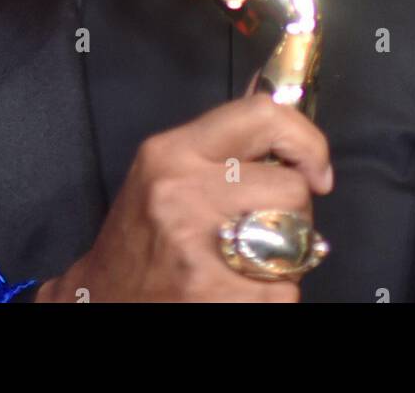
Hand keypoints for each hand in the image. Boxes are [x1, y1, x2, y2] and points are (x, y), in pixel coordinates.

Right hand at [35, 93, 333, 302]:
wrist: (99, 297)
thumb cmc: (141, 234)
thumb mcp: (166, 170)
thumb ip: (221, 148)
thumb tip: (292, 140)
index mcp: (175, 153)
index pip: (262, 115)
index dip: (306, 141)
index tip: (316, 170)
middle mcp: (185, 194)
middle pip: (291, 190)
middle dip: (293, 212)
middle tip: (267, 226)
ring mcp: (201, 251)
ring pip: (296, 245)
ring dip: (287, 257)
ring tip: (251, 260)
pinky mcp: (217, 298)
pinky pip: (285, 293)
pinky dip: (274, 295)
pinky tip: (241, 289)